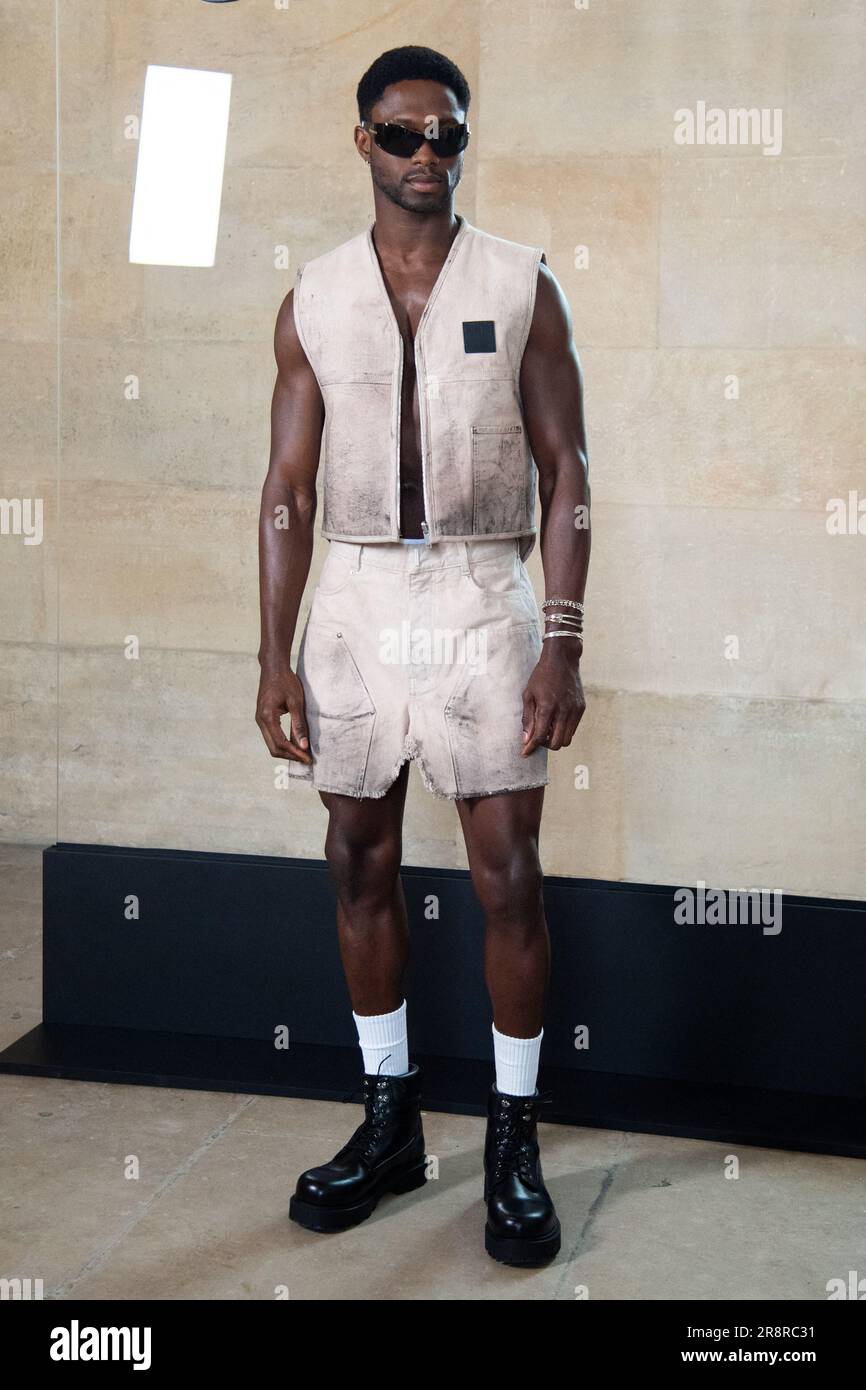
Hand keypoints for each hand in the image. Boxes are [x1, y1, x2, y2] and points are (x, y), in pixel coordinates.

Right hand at [255, 663, 312, 763]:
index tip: (308, 759)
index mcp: (267, 717)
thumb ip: (299, 725)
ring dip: (287, 750)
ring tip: (302, 753)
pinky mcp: (263, 718)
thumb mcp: (296, 702)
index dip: (295, 754)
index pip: (281, 743)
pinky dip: (283, 743)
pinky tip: (295, 743)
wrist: (273, 667)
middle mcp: (260, 721)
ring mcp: (260, 720)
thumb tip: (303, 746)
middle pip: (274, 748)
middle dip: (290, 756)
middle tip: (307, 759)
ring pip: (271, 744)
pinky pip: (271, 736)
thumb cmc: (285, 681)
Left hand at [521, 640, 585, 754]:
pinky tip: (556, 721)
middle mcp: (563, 711)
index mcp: (547, 707)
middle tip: (538, 738)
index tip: (525, 753)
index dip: (531, 747)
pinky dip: (563, 730)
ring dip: (555, 739)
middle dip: (545, 745)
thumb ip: (527, 718)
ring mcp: (574, 710)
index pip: (540, 736)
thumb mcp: (528, 694)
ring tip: (547, 728)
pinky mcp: (581, 708)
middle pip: (556, 743)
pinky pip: (573, 729)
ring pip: (567, 739)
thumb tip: (526, 739)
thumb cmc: (542, 675)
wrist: (562, 659)